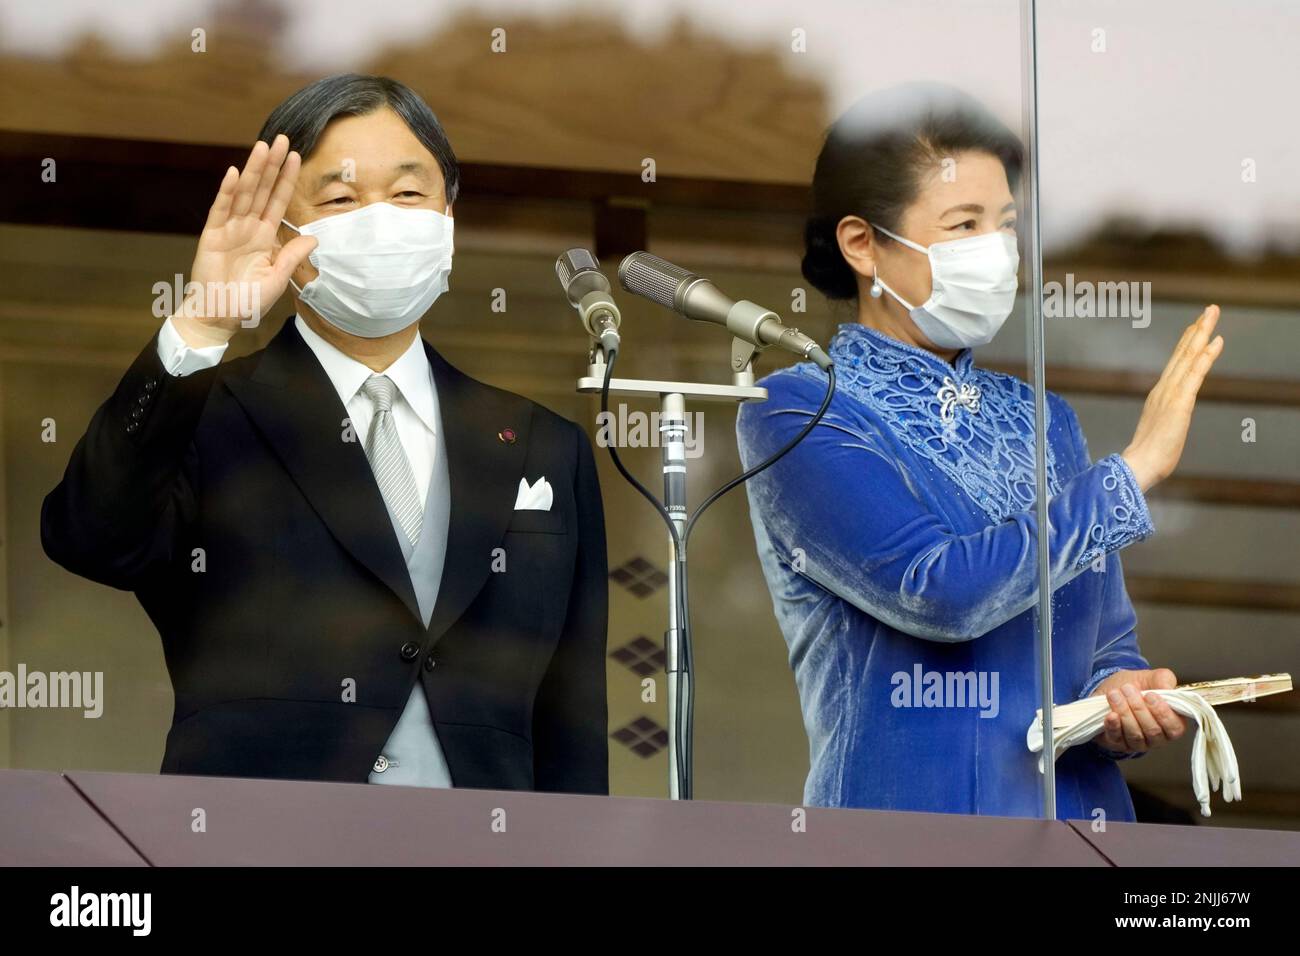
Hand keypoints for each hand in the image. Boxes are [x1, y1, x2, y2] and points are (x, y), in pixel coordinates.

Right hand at [170, 134, 317, 347]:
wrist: (219, 316)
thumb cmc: (246, 301)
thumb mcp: (277, 278)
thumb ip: (293, 256)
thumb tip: (314, 237)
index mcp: (264, 236)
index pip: (278, 201)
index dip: (287, 180)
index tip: (297, 156)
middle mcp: (248, 227)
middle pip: (262, 189)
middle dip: (272, 165)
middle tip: (282, 139)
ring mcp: (229, 229)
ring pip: (245, 193)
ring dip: (254, 170)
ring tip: (263, 147)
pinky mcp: (212, 236)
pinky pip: (221, 210)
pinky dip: (228, 191)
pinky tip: (236, 173)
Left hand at [1090, 668, 1186, 753]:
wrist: (1111, 689)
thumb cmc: (1136, 686)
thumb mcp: (1151, 678)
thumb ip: (1164, 679)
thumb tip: (1168, 687)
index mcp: (1172, 724)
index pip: (1175, 728)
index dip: (1163, 713)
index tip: (1150, 695)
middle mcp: (1157, 738)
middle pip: (1153, 731)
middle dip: (1139, 708)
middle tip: (1128, 690)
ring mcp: (1137, 743)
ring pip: (1135, 735)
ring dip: (1124, 713)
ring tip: (1115, 694)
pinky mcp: (1117, 743)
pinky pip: (1117, 739)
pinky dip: (1114, 726)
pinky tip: (1111, 715)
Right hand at [1121, 305, 1223, 491]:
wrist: (1138, 465)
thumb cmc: (1148, 456)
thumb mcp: (1160, 432)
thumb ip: (1163, 422)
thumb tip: (1165, 424)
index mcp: (1159, 395)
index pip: (1176, 364)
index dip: (1187, 344)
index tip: (1195, 326)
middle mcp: (1164, 389)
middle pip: (1182, 354)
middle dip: (1196, 330)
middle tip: (1208, 309)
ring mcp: (1171, 394)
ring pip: (1189, 357)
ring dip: (1201, 334)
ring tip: (1211, 314)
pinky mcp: (1180, 403)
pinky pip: (1195, 374)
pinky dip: (1205, 356)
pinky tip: (1215, 342)